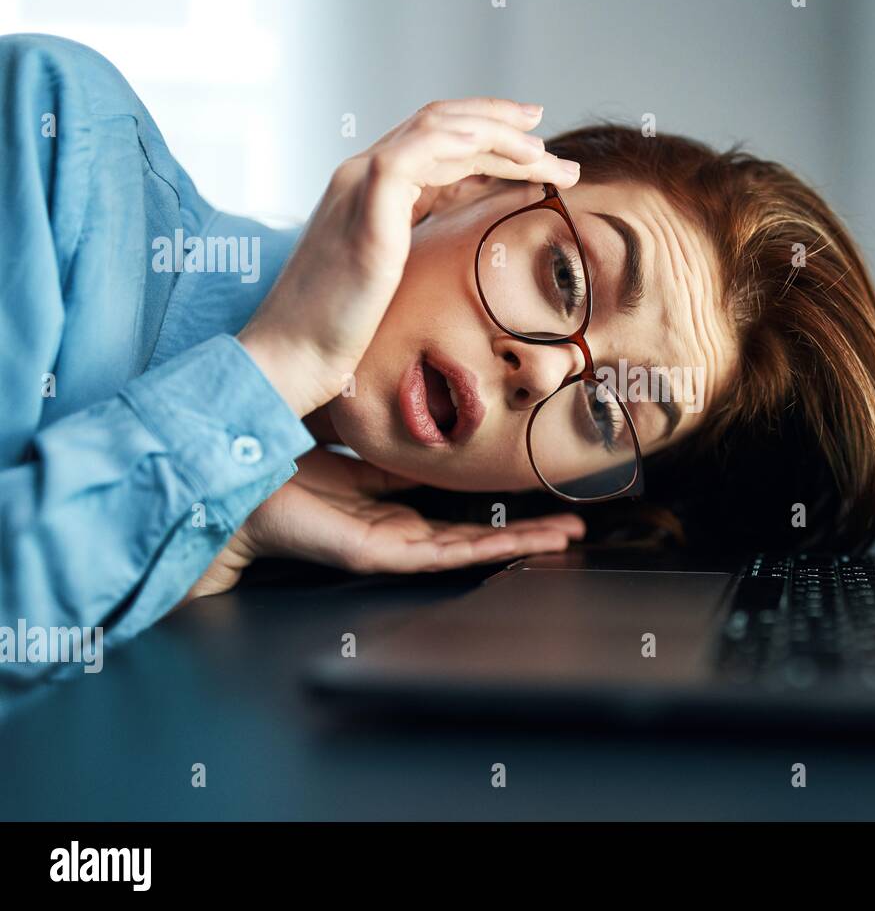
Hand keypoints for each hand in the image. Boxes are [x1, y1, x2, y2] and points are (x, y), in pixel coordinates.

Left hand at [182, 448, 585, 601]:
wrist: (227, 478)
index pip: (454, 504)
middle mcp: (393, 528)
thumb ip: (387, 423)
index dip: (497, 500)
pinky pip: (444, 557)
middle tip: (573, 521)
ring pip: (470, 550)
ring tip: (566, 534)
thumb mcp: (348, 433)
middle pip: (474, 534)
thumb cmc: (274, 457)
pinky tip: (521, 546)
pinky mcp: (379, 555)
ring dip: (520, 544)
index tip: (535, 487)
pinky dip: (488, 552)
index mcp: (385, 502)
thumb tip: (430, 392)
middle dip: (525, 529)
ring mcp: (390, 546)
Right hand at [238, 97, 581, 416]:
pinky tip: (508, 160)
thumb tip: (457, 236)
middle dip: (499, 123)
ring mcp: (360, 186)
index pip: (433, 140)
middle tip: (546, 129)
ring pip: (438, 130)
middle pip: (440, 122)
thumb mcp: (390, 276)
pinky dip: (468, 147)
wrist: (291, 357)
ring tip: (545, 155)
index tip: (530, 141)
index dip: (483, 133)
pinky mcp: (367, 208)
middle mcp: (361, 175)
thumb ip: (415, 244)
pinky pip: (420, 154)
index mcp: (368, 189)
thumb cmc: (337, 330)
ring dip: (499, 136)